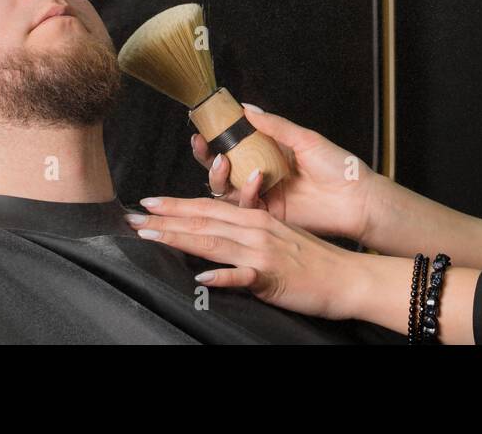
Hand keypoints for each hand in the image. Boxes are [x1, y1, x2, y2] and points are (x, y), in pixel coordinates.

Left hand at [127, 196, 366, 320]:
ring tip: (151, 236)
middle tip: (134, 216)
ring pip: (215, 241)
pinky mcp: (273, 276)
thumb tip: (218, 232)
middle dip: (166, 217)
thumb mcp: (277, 235)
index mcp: (256, 217)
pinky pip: (244, 276)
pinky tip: (202, 276)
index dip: (176, 204)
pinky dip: (223, 276)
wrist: (347, 277)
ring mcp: (264, 251)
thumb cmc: (312, 259)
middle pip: (203, 220)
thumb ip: (248, 230)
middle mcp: (256, 228)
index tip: (147, 203)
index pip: (208, 207)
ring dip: (180, 238)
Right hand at [188, 103, 377, 242]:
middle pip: (223, 169)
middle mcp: (262, 174)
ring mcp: (264, 196)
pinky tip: (255, 179)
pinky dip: (244, 192)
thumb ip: (275, 126)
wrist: (357, 198)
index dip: (216, 137)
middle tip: (204, 146)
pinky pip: (245, 206)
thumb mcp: (305, 139)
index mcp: (270, 153)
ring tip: (225, 163)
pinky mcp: (269, 216)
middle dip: (208, 158)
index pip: (235, 144)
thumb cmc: (338, 166)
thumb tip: (247, 108)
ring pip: (226, 190)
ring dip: (219, 176)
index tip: (202, 126)